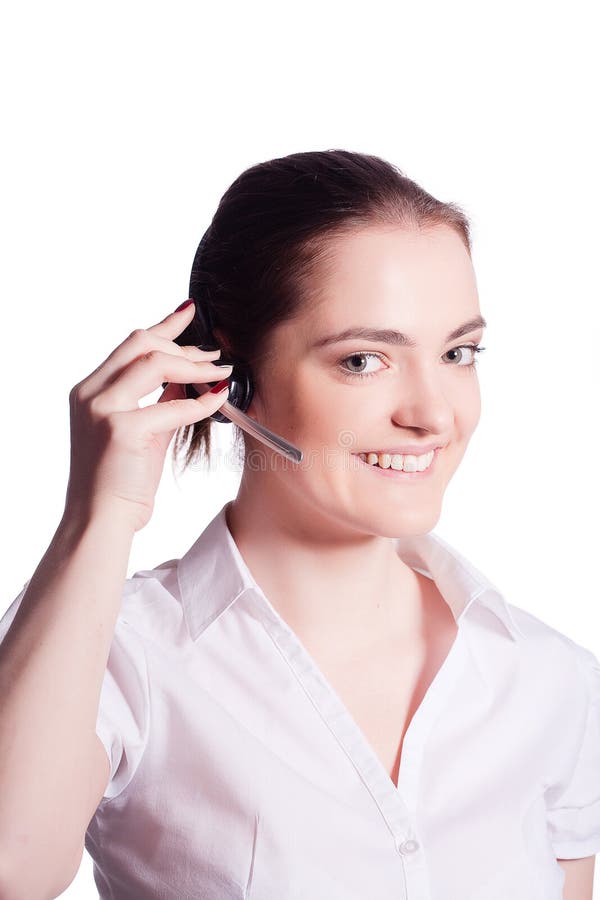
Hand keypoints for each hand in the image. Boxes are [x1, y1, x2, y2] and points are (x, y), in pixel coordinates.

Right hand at [64, 301, 231, 531]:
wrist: (100, 521)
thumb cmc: (119, 483)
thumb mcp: (141, 433)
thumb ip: (158, 403)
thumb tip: (187, 380)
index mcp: (90, 392)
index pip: (130, 344)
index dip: (163, 326)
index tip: (189, 313)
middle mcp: (90, 394)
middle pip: (140, 344)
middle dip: (183, 345)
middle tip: (214, 354)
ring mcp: (101, 410)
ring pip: (153, 363)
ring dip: (194, 365)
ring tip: (221, 372)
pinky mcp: (120, 430)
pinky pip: (172, 405)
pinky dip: (201, 401)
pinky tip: (219, 400)